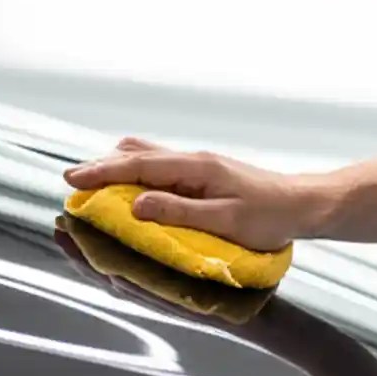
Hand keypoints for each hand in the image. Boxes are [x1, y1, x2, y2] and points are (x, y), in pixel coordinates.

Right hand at [63, 137, 329, 251]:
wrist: (304, 205)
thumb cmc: (270, 217)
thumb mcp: (225, 221)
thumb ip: (179, 212)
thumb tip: (136, 205)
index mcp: (195, 168)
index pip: (138, 167)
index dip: (101, 173)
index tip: (72, 179)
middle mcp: (193, 161)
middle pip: (137, 155)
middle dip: (101, 167)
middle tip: (72, 180)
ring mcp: (198, 166)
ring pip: (147, 157)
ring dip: (118, 167)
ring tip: (93, 179)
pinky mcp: (204, 176)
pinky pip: (160, 167)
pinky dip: (136, 172)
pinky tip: (131, 184)